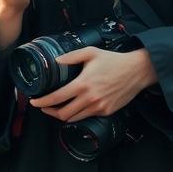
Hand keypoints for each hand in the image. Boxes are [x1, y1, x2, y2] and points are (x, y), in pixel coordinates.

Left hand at [30, 46, 157, 122]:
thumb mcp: (90, 52)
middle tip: (44, 106)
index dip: (42, 103)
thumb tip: (56, 61)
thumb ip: (71, 56)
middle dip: (50, 112)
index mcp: (82, 84)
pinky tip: (75, 107)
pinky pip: (88, 117)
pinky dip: (78, 115)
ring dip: (63, 115)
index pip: (56, 98)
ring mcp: (99, 107)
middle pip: (63, 114)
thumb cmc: (114, 60)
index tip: (34, 102)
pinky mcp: (107, 111)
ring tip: (57, 108)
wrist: (138, 71)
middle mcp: (89, 98)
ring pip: (74, 118)